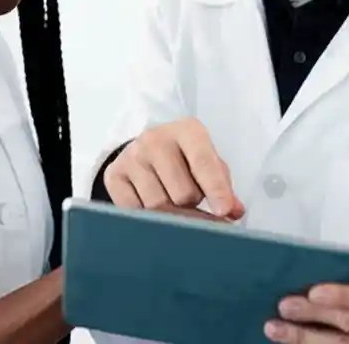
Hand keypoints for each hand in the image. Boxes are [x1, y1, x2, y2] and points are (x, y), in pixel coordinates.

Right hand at [103, 117, 245, 219]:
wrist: (147, 147)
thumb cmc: (185, 157)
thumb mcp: (208, 162)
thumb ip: (223, 185)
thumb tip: (234, 212)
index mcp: (188, 131)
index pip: (204, 163)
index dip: (216, 190)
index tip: (224, 212)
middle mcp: (156, 139)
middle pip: (182, 193)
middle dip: (192, 204)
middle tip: (190, 196)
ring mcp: (132, 156)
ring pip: (158, 206)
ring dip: (170, 212)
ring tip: (171, 197)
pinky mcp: (114, 174)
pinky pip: (135, 212)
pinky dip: (146, 216)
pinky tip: (151, 201)